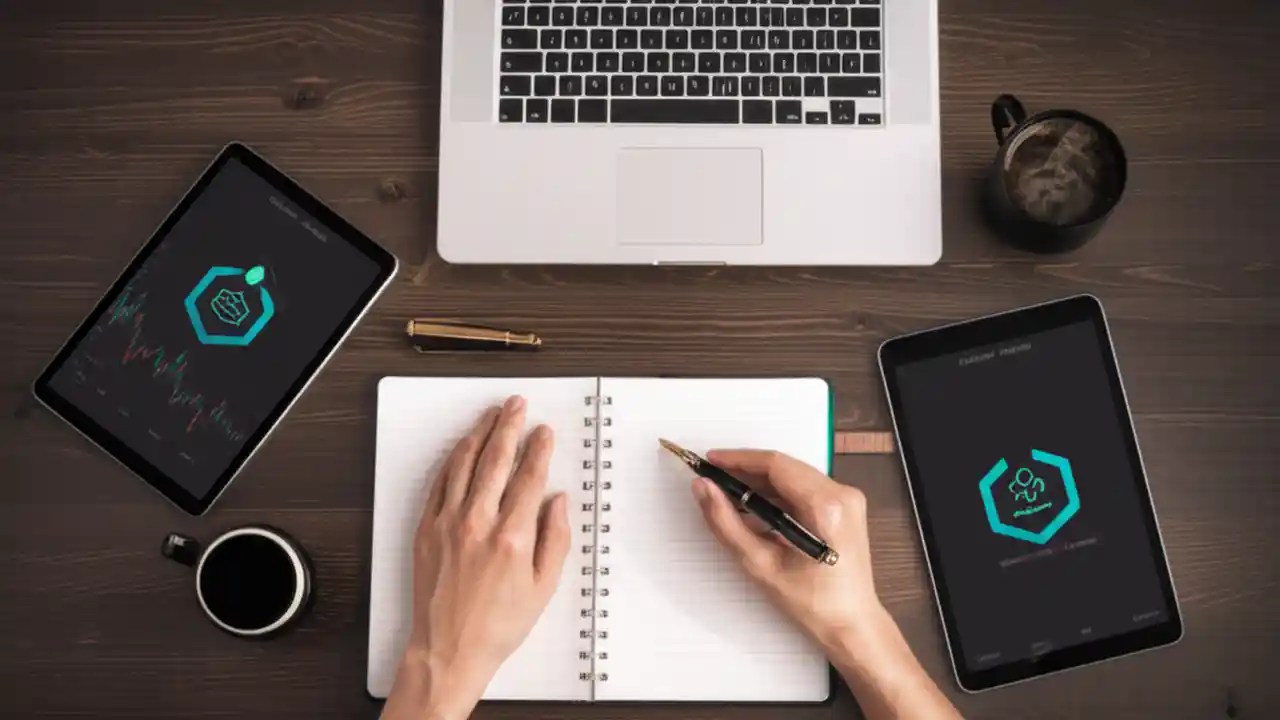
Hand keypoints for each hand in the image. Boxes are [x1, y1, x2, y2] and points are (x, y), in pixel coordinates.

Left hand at [382, 396, 570, 719]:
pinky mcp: (426, 529)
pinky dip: (452, 460)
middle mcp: (478, 523)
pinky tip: (462, 447)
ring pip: (464, 464)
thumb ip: (555, 539)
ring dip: (479, 434)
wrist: (449, 649)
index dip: (540, 449)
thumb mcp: (544, 588)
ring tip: (491, 415)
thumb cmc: (497, 626)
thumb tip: (558, 502)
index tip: (545, 432)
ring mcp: (448, 523)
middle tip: (517, 406)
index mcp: (512, 537)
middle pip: (496, 460)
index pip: (530, 478)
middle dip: (510, 427)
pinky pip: (439, 483)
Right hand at [691, 449, 878, 648]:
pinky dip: (777, 494)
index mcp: (826, 507)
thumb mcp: (761, 564)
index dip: (739, 459)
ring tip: (728, 495)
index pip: (776, 466)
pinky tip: (754, 507)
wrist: (851, 623)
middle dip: (746, 470)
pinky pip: (805, 489)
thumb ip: (726, 523)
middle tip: (713, 479)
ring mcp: (848, 499)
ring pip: (794, 476)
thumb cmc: (812, 603)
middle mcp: (842, 495)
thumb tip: (704, 489)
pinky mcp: (845, 507)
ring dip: (761, 483)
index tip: (710, 461)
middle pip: (785, 468)